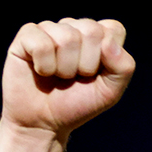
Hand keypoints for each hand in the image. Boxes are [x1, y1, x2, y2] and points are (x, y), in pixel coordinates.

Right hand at [0, 19, 134, 151]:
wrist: (42, 124)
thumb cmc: (76, 105)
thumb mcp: (110, 92)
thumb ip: (123, 67)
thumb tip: (107, 43)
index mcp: (97, 36)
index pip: (113, 29)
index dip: (106, 57)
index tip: (94, 75)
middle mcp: (74, 27)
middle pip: (91, 31)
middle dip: (84, 65)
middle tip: (73, 78)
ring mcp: (50, 28)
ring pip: (67, 37)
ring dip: (63, 68)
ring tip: (57, 77)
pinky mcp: (27, 36)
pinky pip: (42, 44)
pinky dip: (44, 65)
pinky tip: (40, 71)